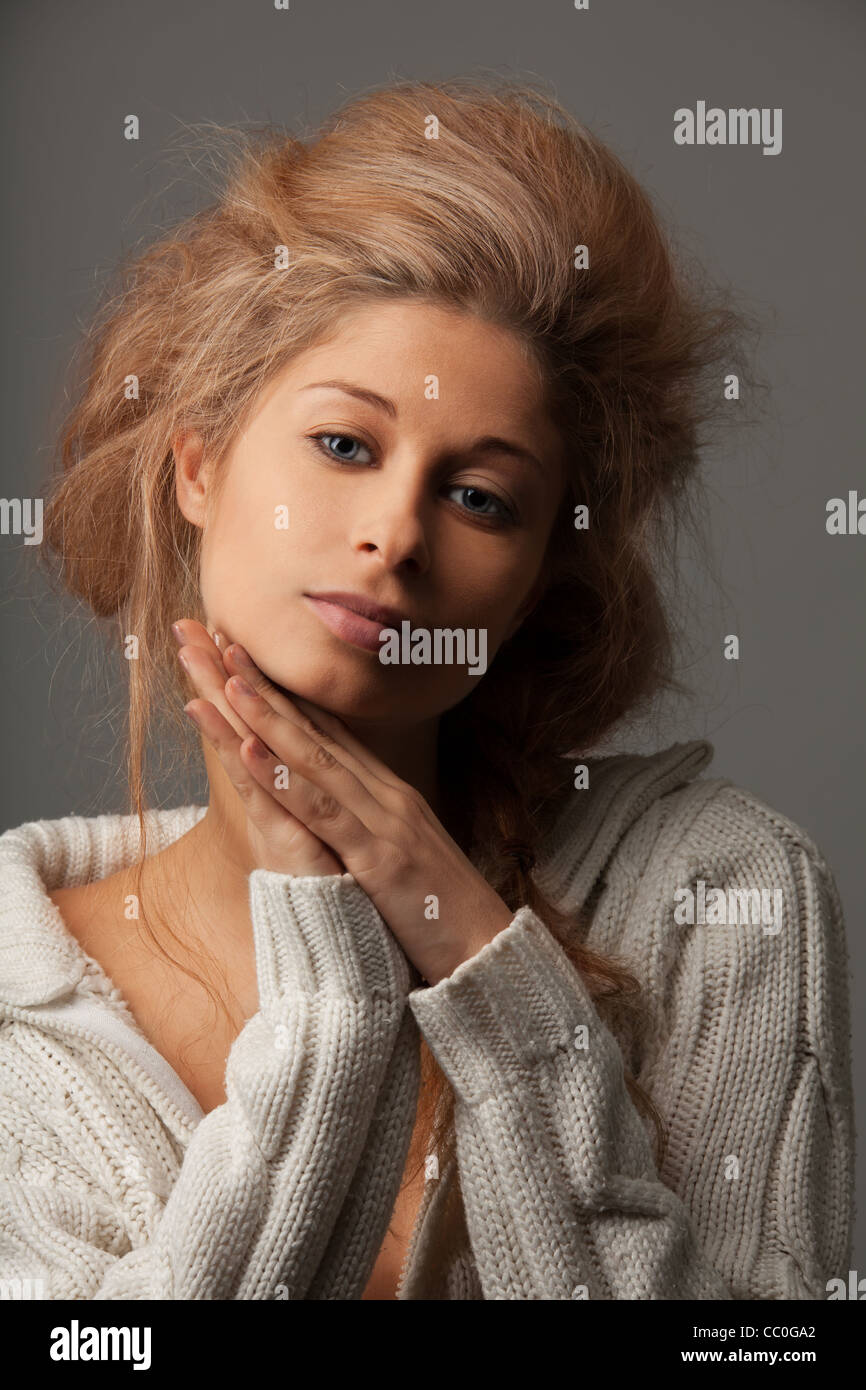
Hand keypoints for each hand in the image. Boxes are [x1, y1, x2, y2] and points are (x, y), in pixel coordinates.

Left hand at [176, 624, 515, 984]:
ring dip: (266, 716)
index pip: (325, 730)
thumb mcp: (403, 856)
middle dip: (260, 684)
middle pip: (313, 728)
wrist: (488, 950)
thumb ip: (372, 826)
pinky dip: (284, 777)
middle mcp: (384, 793)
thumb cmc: (443, 912)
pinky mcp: (379, 856)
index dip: (280, 692)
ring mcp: (383, 820)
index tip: (238, 656)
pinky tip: (249, 750)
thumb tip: (342, 813)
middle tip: (213, 638)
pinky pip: (323, 811)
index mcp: (387, 793)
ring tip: (223, 676)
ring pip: (313, 757)